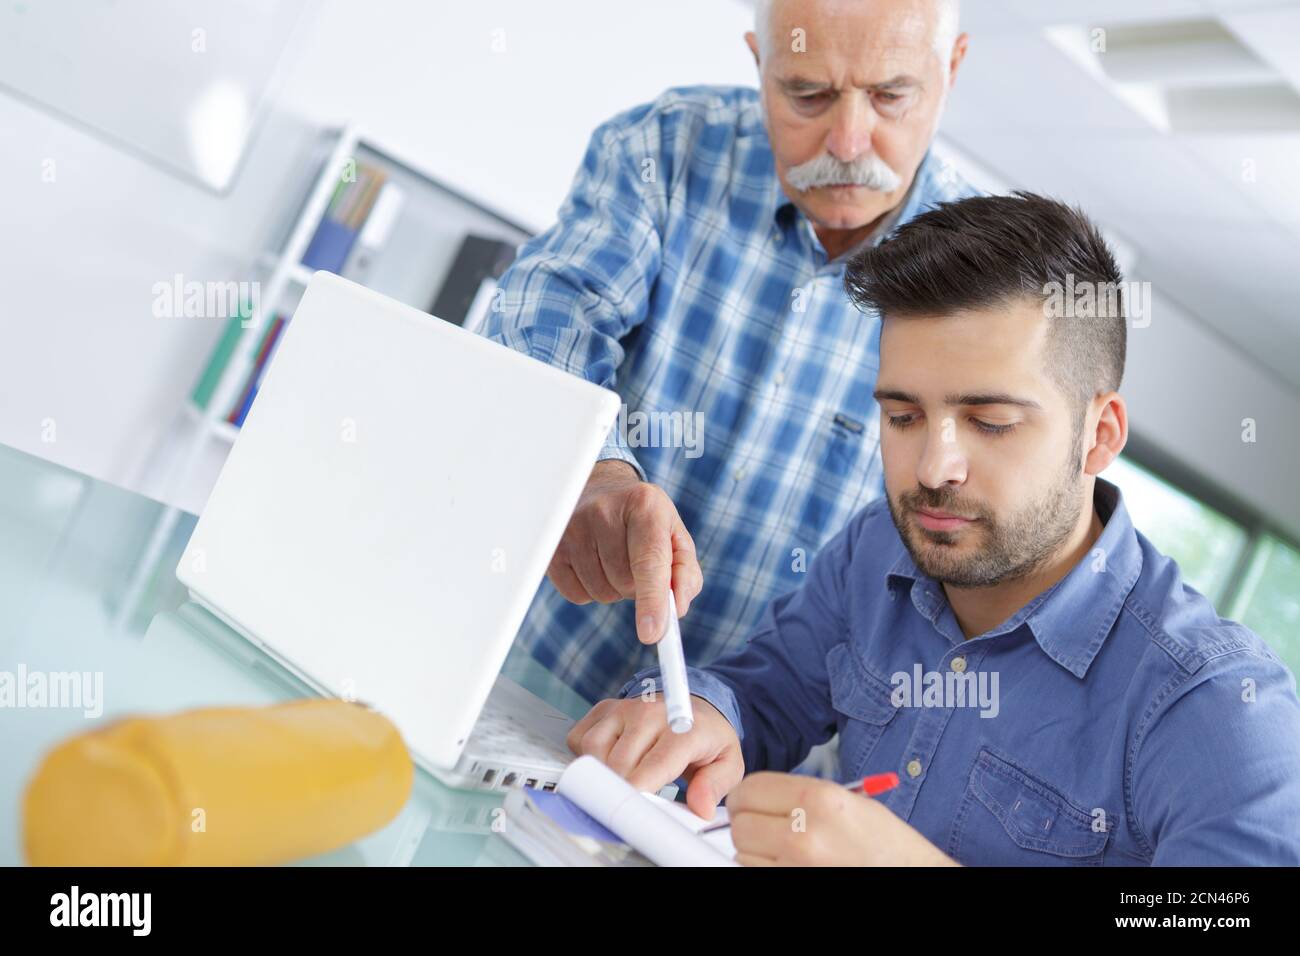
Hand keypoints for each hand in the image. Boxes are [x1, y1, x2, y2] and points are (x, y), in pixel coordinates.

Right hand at [547, 460, 702, 643]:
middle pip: (626, 584)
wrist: (601, 490)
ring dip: (613, 589)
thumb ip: (685, 574)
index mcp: (644, 505)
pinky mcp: (551, 546)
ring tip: (613, 557)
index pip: (649, 561)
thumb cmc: (645, 521)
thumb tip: (676, 609)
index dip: (652, 600)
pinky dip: (590, 591)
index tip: (652, 633)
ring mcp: (572, 528)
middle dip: (637, 586)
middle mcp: (604, 512)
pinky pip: (576, 595)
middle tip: (635, 560)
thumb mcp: (675, 537)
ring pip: (601, 593)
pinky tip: (593, 563)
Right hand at [566, 693, 742, 819]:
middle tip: (632, 800)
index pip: (654, 765)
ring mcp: (624, 707)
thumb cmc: (707, 738)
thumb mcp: (727, 762)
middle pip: (619, 764)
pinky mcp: (604, 708)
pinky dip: (587, 755)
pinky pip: (580, 738)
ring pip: (594, 750)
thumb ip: (715, 785)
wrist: (695, 705)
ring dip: (603, 772)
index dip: (639, 792)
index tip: (633, 812)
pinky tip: (609, 758)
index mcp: (684, 727)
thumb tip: (700, 807)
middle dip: (622, 789)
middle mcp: (650, 712)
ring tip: (624, 776)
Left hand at [726, 772, 958, 865]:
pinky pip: (756, 871)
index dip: (747, 794)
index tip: (750, 799)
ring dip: (754, 847)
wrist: (908, 873)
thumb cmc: (884, 841)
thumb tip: (756, 795)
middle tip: (761, 822)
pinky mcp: (791, 885)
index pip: (750, 789)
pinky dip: (763, 865)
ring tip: (782, 844)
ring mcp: (795, 867)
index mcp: (818, 799)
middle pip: (740, 823)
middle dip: (747, 821)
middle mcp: (803, 834)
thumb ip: (798, 792)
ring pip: (743, 852)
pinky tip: (787, 860)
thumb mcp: (846, 799)